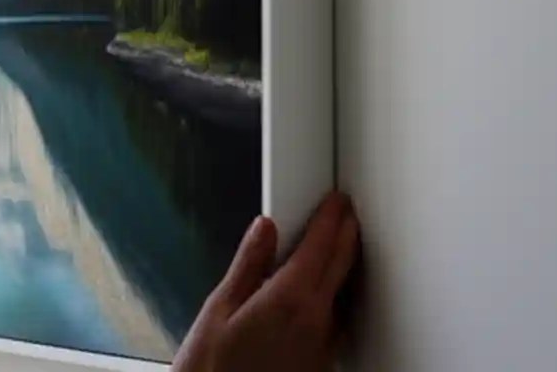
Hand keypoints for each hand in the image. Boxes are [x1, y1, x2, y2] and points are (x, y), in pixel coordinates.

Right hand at [172, 192, 359, 371]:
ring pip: (342, 293)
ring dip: (344, 265)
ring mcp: (321, 346)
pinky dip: (333, 294)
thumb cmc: (210, 371)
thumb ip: (248, 265)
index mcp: (288, 300)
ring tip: (339, 245)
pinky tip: (323, 293)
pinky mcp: (320, 363)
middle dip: (346, 236)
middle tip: (345, 215)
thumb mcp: (219, 309)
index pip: (321, 247)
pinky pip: (335, 318)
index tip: (337, 202)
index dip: (332, 219)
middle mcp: (314, 322)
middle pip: (341, 267)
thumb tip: (265, 230)